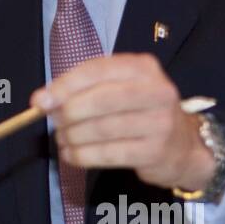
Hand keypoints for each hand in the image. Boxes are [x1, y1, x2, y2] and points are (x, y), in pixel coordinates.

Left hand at [33, 52, 214, 193]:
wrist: (184, 147)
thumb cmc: (141, 112)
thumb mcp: (120, 89)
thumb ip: (84, 88)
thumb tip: (43, 100)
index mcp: (143, 68)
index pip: (98, 70)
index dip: (65, 85)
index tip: (40, 101)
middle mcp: (156, 91)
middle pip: (101, 99)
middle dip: (69, 112)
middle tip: (55, 122)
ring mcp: (159, 123)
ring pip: (103, 129)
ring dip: (73, 136)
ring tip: (63, 139)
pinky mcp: (155, 152)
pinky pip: (109, 154)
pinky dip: (83, 155)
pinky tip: (71, 155)